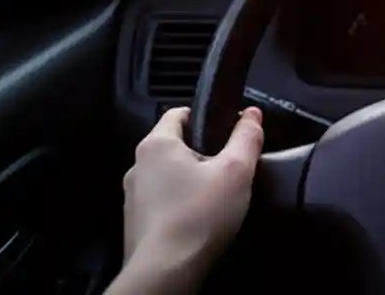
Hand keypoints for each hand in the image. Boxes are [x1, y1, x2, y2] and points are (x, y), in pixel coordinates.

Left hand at [106, 106, 264, 294]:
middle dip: (200, 152)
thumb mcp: (236, 172)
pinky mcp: (134, 222)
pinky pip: (161, 202)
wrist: (165, 271)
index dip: (205, 117)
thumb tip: (252, 113)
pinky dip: (178, 204)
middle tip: (227, 168)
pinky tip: (197, 220)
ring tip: (215, 197)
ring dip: (188, 180)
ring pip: (166, 176)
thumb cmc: (199, 215)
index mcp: (157, 144)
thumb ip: (246, 138)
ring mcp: (132, 195)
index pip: (178, 113)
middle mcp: (138, 165)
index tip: (227, 132)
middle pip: (173, 146)